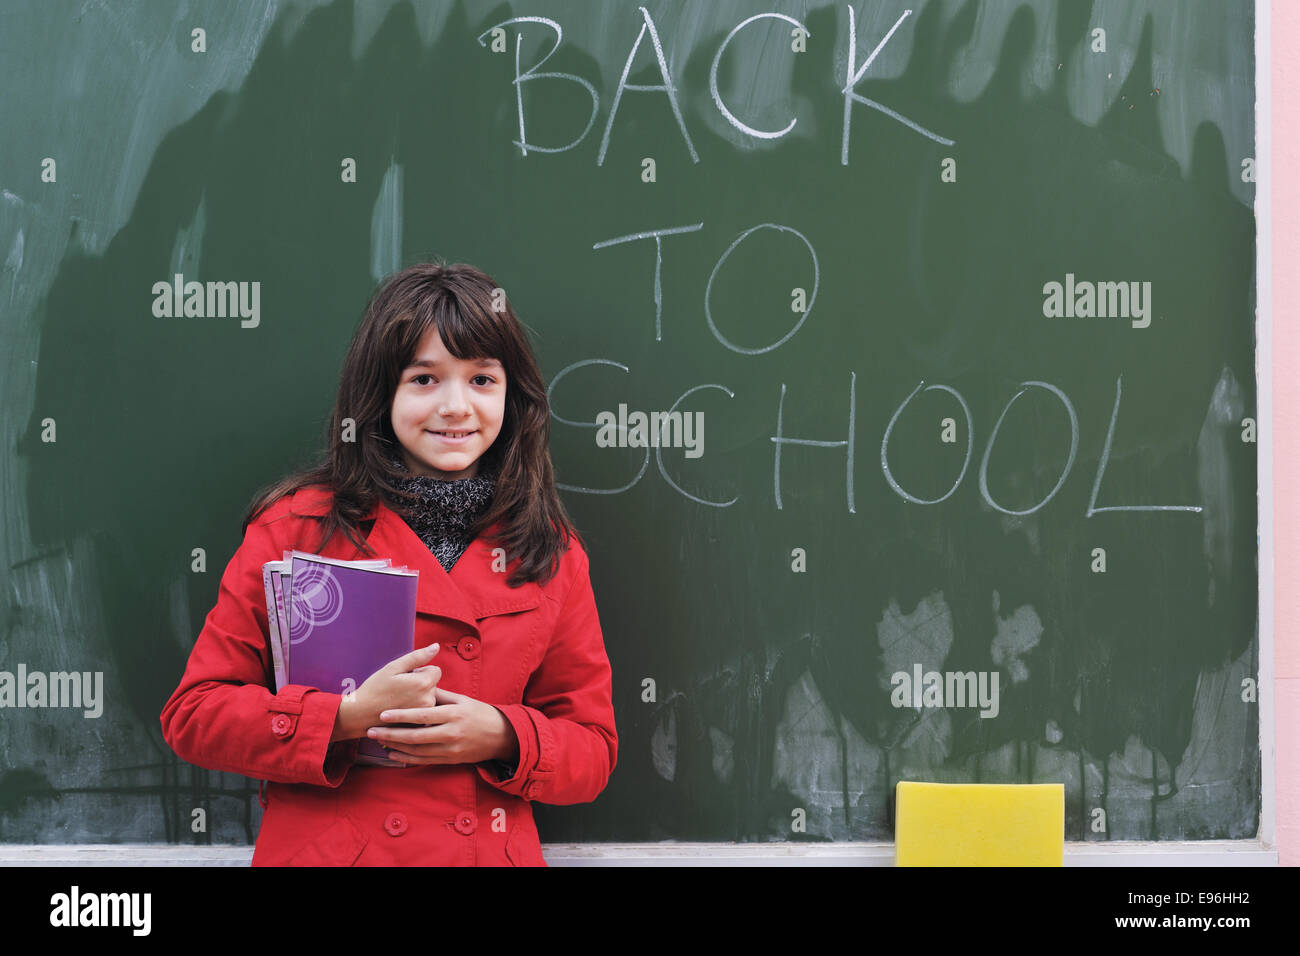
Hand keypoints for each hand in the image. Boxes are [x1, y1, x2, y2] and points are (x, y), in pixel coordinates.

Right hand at [330, 643, 441, 742]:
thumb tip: (436, 646)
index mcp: (424, 683)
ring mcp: (424, 714)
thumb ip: (418, 656)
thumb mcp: (394, 668)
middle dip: (420, 683)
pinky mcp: (420, 724)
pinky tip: (401, 709)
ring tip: (399, 699)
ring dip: (419, 695)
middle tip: (399, 689)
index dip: (420, 671)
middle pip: (433, 684)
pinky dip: (416, 707)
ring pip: (429, 696)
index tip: (405, 678)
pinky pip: (425, 709)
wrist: (361, 714)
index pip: (435, 670)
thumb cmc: (375, 688)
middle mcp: (429, 700)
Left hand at [367, 687, 519, 765]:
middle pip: (416, 736)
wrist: (501, 737)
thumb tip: (420, 686)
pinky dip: (406, 758)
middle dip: (391, 734)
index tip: (383, 714)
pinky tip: (392, 754)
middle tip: (371, 731)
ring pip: (417, 750)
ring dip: (395, 746)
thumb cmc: (480, 713)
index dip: (401, 716)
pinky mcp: (450, 760)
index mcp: (454, 714)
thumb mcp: (463, 700)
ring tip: (378, 741)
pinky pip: (424, 760)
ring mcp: (450, 749)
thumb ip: (440, 695)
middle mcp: (451, 733)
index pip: (423, 715)